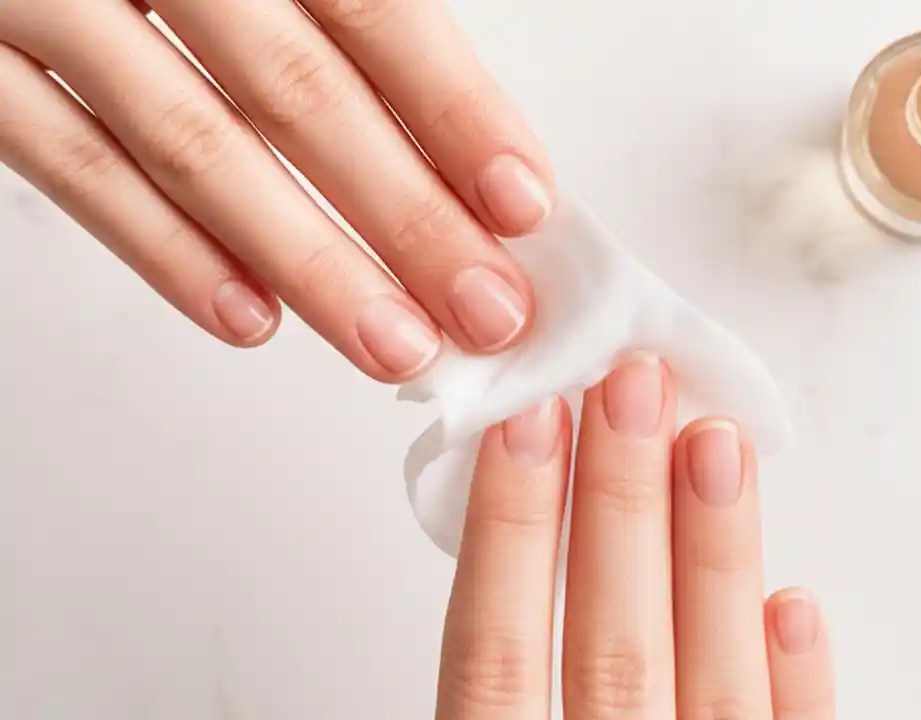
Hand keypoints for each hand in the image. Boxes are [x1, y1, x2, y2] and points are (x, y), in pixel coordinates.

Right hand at [0, 1, 551, 381]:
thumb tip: (455, 120)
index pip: (371, 7)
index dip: (454, 110)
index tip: (521, 202)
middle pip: (299, 91)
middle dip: (407, 216)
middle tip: (484, 307)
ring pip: (196, 146)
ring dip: (310, 261)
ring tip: (393, 341)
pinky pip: (71, 164)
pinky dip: (165, 250)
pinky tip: (251, 316)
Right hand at [437, 354, 835, 717]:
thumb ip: (491, 681)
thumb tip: (516, 528)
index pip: (496, 654)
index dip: (509, 532)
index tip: (526, 419)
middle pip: (613, 651)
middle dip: (622, 506)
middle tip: (633, 387)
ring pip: (716, 692)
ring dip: (716, 558)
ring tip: (718, 442)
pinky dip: (798, 683)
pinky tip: (795, 601)